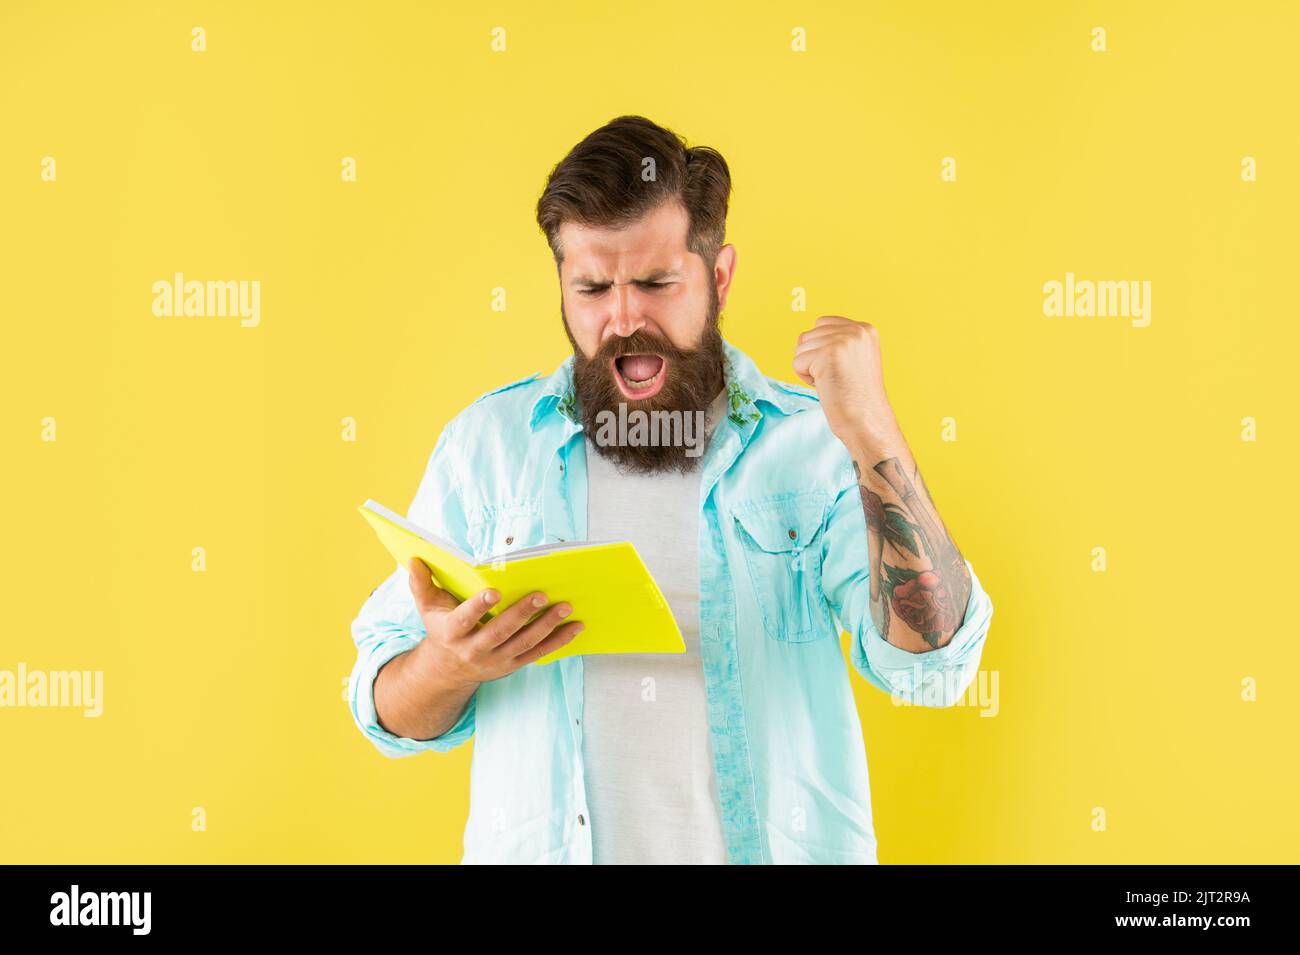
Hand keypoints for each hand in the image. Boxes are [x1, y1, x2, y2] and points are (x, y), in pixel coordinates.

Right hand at [406, 558, 583, 685]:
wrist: (447, 671)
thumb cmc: (441, 629)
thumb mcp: (427, 608)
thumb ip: (421, 583)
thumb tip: (414, 558)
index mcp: (452, 633)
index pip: (465, 620)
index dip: (478, 607)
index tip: (494, 591)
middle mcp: (474, 650)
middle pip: (500, 632)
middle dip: (521, 614)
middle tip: (540, 594)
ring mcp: (496, 661)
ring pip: (524, 644)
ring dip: (547, 626)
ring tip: (565, 606)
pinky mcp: (513, 665)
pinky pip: (539, 654)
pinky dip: (559, 641)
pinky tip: (576, 627)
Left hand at [792, 315, 900, 446]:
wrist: (866, 420)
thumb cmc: (856, 396)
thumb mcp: (854, 358)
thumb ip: (836, 341)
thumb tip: (802, 337)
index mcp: (865, 329)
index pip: (822, 322)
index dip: (821, 348)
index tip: (840, 368)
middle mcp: (856, 330)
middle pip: (808, 335)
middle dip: (814, 359)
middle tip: (836, 378)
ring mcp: (842, 341)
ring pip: (801, 348)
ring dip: (809, 369)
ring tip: (831, 382)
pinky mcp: (827, 354)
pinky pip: (797, 362)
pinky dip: (805, 378)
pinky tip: (826, 386)